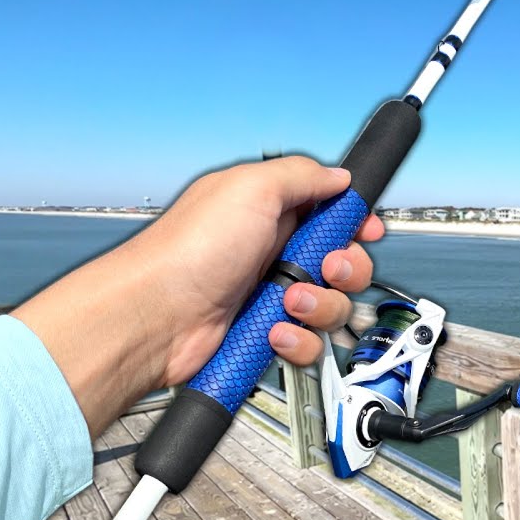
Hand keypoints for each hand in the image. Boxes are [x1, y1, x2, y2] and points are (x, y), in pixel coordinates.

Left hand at [14, 157, 382, 432]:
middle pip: (346, 263)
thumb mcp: (250, 188)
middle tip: (326, 268)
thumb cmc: (188, 250)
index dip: (355, 224)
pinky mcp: (270, 336)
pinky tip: (273, 331)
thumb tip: (340, 175)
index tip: (364, 231)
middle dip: (346, 269)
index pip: (334, 216)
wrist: (155, 317)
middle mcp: (277, 254)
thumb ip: (303, 175)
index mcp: (274, 213)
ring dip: (320, 306)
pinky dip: (298, 340)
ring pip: (334, 307)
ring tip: (287, 302)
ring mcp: (274, 297)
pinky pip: (311, 344)